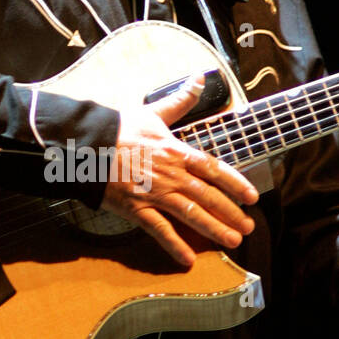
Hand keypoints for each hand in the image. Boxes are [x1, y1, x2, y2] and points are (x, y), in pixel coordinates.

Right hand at [100, 75, 258, 267]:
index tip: (252, 196)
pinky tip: (188, 260)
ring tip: (232, 241)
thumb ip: (180, 100)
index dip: (236, 183)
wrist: (86, 143)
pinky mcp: (135, 208)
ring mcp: (154, 193)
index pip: (214, 169)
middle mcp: (171, 174)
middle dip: (231, 213)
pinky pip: (159, 230)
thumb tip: (200, 77)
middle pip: (208, 196)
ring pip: (191, 214)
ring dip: (214, 229)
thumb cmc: (118, 127)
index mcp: (177, 151)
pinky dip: (174, 245)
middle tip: (248, 227)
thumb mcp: (153, 112)